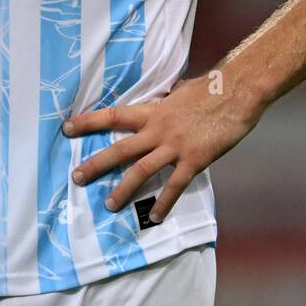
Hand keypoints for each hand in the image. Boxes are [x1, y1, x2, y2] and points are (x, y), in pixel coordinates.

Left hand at [62, 70, 264, 222]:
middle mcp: (158, 129)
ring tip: (108, 204)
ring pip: (141, 170)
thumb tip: (165, 98)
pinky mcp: (194, 159)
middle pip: (120, 148)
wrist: (239, 90)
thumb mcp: (182, 92)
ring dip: (123, 189)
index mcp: (153, 110)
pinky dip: (164, 203)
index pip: (114, 116)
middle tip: (76, 177)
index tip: (67, 128)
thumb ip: (168, 101)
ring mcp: (175, 146)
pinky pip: (175, 186)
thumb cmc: (213, 88)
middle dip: (96, 164)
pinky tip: (155, 217)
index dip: (89, 122)